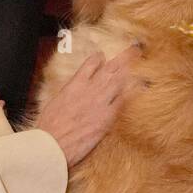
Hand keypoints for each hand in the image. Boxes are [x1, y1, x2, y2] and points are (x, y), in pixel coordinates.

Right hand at [35, 47, 142, 167]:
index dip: (100, 58)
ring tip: (143, 64)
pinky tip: (143, 86)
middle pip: (111, 68)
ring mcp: (100, 103)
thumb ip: (69, 93)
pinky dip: (133, 92)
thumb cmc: (49, 126)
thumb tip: (73, 92)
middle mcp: (90, 89)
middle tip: (136, 49)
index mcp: (75, 84)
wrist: (52, 144)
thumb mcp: (56, 102)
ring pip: (121, 81)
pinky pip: (124, 101)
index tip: (104, 57)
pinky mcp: (107, 118)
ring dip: (133, 71)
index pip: (92, 63)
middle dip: (125, 57)